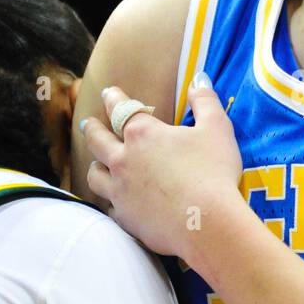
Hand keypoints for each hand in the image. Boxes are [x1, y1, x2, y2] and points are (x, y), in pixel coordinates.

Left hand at [82, 80, 242, 256]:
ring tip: (95, 163)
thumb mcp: (217, 129)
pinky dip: (110, 200)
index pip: (120, 109)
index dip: (113, 98)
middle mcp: (123, 160)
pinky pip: (109, 206)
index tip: (108, 92)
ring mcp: (120, 191)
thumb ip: (206, 101)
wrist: (206, 224)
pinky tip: (114, 201)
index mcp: (142, 134)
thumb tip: (200, 79)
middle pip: (97, 140)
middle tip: (86, 123)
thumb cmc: (214, 172)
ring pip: (95, 175)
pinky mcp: (125, 217)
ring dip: (95, 165)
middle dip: (91, 129)